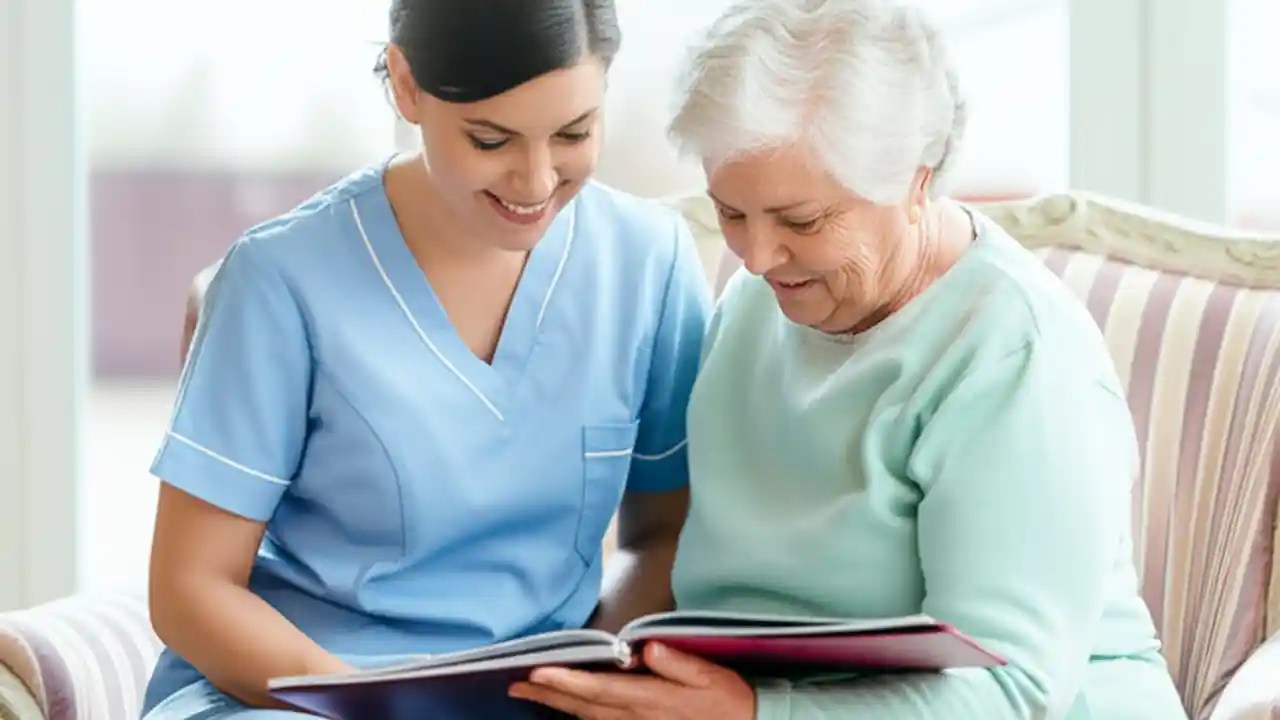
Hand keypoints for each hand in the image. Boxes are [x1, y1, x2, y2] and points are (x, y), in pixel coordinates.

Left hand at [509, 643, 756, 719]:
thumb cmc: (729, 700)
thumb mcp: (710, 675)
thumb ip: (677, 662)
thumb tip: (646, 648)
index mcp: (653, 699)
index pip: (601, 689)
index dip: (568, 681)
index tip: (538, 672)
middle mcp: (639, 718)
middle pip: (585, 706)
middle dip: (549, 694)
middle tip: (515, 683)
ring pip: (589, 718)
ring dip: (557, 705)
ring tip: (528, 692)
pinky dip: (579, 716)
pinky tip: (564, 708)